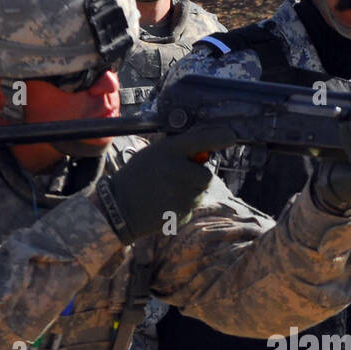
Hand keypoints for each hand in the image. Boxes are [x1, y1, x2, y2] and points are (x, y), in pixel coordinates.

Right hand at [102, 124, 238, 243]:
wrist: (119, 207)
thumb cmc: (136, 177)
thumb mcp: (153, 153)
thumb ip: (178, 150)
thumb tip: (206, 149)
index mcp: (169, 151)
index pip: (203, 139)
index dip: (221, 137)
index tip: (231, 136)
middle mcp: (178, 171)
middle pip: (207, 175)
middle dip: (198, 177)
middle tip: (180, 178)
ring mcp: (181, 194)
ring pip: (201, 193)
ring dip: (191, 193)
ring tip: (168, 192)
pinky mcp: (182, 213)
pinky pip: (192, 208)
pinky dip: (183, 206)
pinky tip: (165, 204)